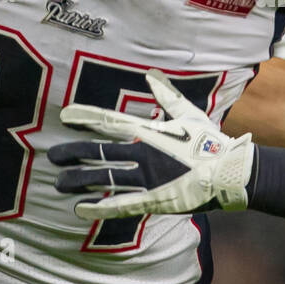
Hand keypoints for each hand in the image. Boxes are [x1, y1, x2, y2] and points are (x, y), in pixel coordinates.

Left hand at [50, 70, 254, 219]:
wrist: (231, 171)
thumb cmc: (210, 141)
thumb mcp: (189, 113)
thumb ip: (166, 96)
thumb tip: (151, 74)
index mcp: (150, 131)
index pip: (109, 122)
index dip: (85, 118)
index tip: (64, 116)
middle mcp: (143, 153)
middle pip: (97, 151)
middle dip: (72, 153)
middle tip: (53, 156)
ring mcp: (147, 178)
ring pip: (103, 178)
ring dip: (78, 180)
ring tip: (59, 183)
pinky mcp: (154, 199)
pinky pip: (120, 204)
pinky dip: (98, 208)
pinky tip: (80, 209)